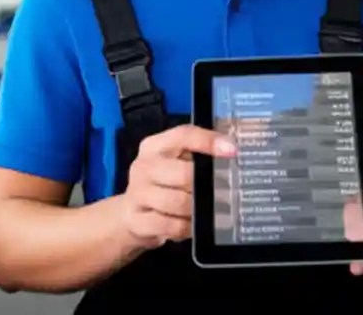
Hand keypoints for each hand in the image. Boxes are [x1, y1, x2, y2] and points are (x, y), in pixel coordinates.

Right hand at [118, 124, 235, 249]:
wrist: (130, 215)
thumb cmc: (162, 184)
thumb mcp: (174, 163)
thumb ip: (197, 156)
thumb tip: (231, 152)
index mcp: (154, 146)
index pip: (183, 135)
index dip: (208, 141)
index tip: (232, 150)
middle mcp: (143, 166)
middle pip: (183, 173)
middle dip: (205, 186)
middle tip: (221, 193)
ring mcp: (137, 194)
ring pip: (178, 202)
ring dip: (197, 209)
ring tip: (205, 211)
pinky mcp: (137, 221)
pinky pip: (171, 226)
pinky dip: (187, 227)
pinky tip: (191, 225)